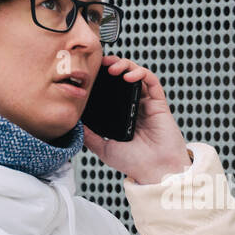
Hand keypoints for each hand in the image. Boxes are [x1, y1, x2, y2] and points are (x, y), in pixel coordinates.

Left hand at [82, 55, 190, 184]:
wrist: (155, 171)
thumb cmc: (134, 163)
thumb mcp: (104, 148)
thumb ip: (90, 136)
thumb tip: (75, 123)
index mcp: (123, 115)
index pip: (113, 90)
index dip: (104, 78)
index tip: (92, 73)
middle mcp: (135, 107)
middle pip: (125, 77)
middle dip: (114, 65)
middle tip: (102, 64)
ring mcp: (148, 104)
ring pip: (138, 75)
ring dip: (126, 65)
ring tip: (114, 68)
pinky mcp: (159, 103)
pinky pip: (152, 81)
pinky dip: (141, 73)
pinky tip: (129, 76)